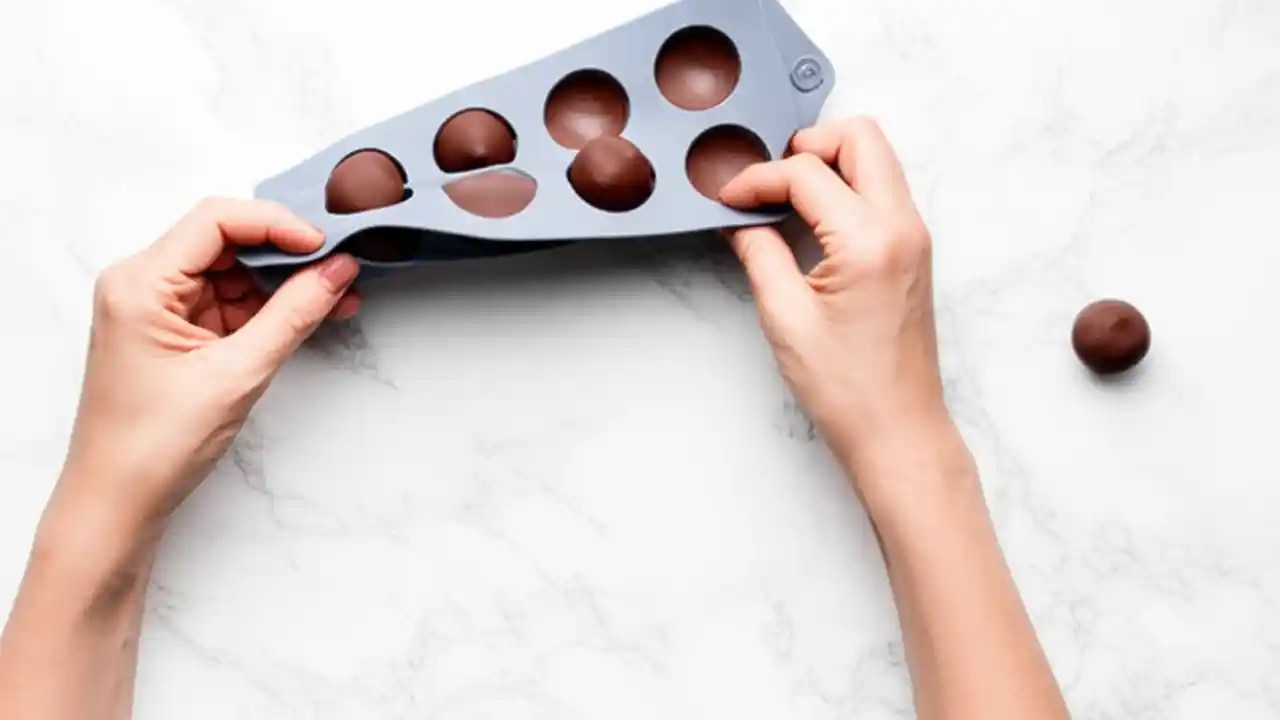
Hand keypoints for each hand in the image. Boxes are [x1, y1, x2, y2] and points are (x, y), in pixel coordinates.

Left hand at [53, 198, 360, 535]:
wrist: (118, 503)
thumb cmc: (154, 445)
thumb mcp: (238, 373)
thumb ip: (293, 314)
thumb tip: (337, 270)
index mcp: (140, 283)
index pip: (216, 221)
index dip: (275, 224)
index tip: (324, 244)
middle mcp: (142, 285)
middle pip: (226, 242)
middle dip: (287, 254)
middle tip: (341, 267)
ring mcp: (158, 309)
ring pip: (233, 273)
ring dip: (285, 284)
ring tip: (338, 296)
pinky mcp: (175, 333)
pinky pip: (230, 303)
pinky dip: (270, 309)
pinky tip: (312, 314)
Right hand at [721, 119, 959, 490]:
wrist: (898, 431)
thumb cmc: (848, 388)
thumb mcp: (785, 317)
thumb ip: (759, 252)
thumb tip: (738, 218)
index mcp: (870, 240)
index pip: (808, 172)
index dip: (758, 179)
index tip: (727, 199)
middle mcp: (902, 226)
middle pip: (859, 137)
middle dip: (805, 146)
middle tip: (765, 180)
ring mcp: (914, 236)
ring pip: (874, 159)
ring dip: (827, 164)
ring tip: (780, 199)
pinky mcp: (913, 251)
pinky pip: (880, 191)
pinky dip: (843, 188)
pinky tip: (807, 220)